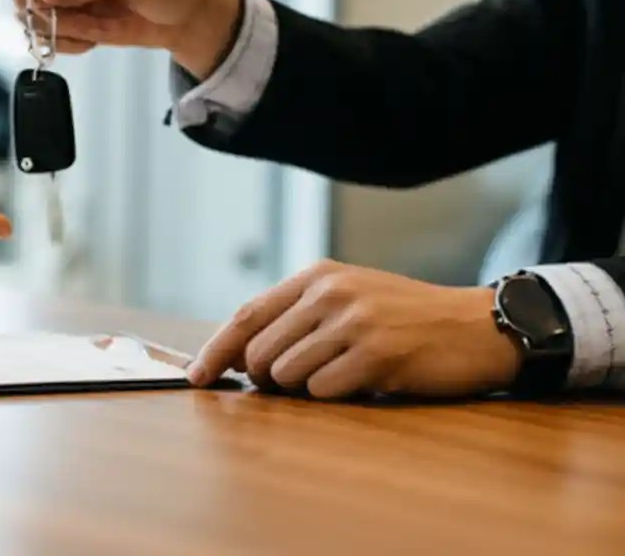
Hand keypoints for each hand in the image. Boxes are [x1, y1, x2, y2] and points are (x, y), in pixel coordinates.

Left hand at [186, 260, 522, 398]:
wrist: (477, 326)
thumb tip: (240, 357)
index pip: (246, 316)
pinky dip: (335, 396)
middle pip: (260, 352)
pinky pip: (324, 391)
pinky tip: (365, 381)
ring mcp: (354, 321)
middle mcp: (330, 293)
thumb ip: (297, 317)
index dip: (216, 350)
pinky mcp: (377, 353)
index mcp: (317, 276)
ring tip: (341, 374)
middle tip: (298, 382)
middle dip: (268, 379)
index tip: (195, 377)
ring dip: (304, 389)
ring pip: (288, 375)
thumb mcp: (349, 298)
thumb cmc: (405, 319)